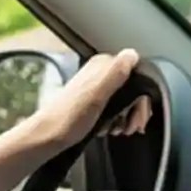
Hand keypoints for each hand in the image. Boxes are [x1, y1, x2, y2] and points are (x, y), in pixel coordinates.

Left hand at [25, 49, 151, 151]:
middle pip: (132, 89)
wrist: (47, 137)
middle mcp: (99, 73)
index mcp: (102, 66)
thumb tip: (133, 53)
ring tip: (117, 130)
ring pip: (124, 100)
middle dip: (135, 111)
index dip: (142, 99)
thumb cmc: (69, 118)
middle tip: (129, 128)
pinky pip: (113, 109)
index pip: (138, 75)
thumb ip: (115, 72)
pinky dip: (115, 121)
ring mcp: (95, 87)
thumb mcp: (97, 94)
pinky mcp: (91, 102)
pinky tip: (108, 129)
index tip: (139, 117)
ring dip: (125, 118)